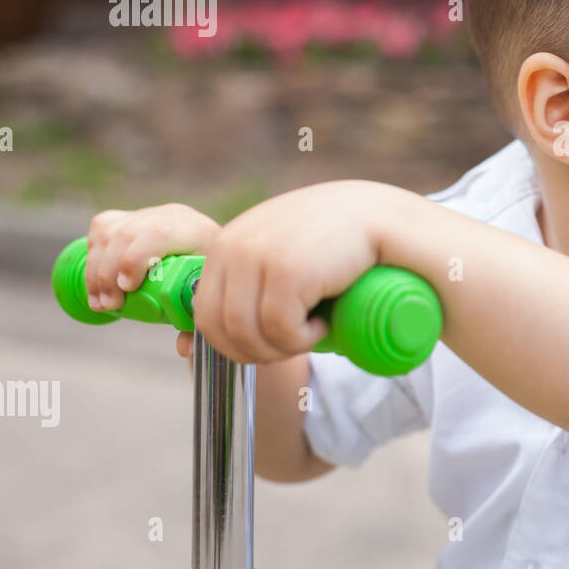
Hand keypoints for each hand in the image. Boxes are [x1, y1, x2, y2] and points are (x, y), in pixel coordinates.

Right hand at [83, 203, 220, 362]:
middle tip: (110, 306)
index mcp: (197, 231)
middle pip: (128, 235)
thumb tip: (183, 349)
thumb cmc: (206, 277)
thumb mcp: (206, 295)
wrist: (209, 247)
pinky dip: (92, 253)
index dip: (136, 258)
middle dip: (110, 272)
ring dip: (96, 269)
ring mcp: (149, 214)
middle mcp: (171, 216)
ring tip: (100, 302)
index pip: (160, 232)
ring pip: (111, 232)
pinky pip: (102, 227)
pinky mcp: (129, 216)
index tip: (127, 288)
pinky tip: (94, 279)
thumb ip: (194, 323)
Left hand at [190, 181, 394, 365]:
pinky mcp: (285, 270)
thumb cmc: (331, 244)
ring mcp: (256, 256)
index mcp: (225, 245)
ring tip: (311, 333)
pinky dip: (303, 340)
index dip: (233, 344)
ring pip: (248, 334)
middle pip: (220, 329)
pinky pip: (280, 330)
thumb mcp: (275, 253)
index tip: (269, 347)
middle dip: (256, 352)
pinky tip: (323, 324)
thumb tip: (191, 340)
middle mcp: (232, 247)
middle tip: (293, 345)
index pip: (204, 314)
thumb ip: (242, 280)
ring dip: (282, 348)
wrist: (377, 216)